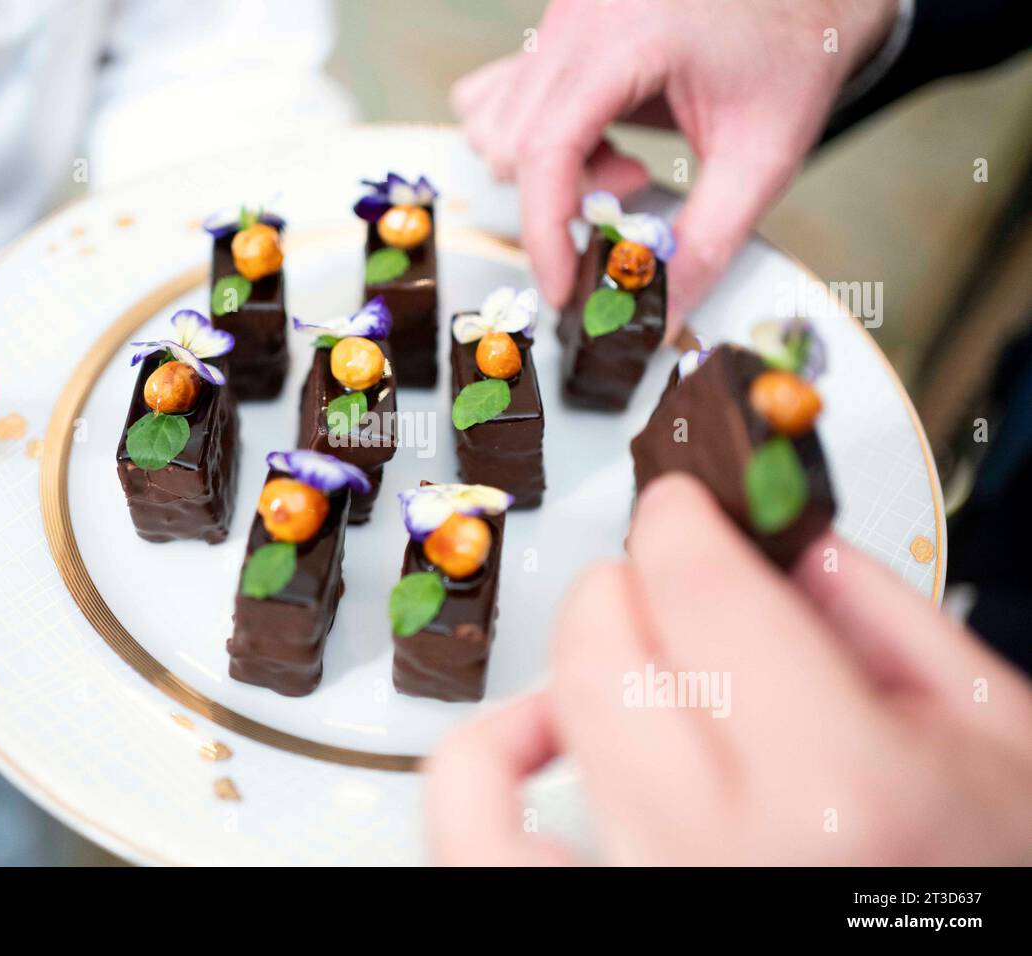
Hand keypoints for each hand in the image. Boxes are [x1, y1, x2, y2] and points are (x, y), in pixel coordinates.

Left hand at [427, 475, 1031, 864]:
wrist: (961, 942)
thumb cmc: (985, 868)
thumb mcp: (992, 729)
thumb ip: (884, 612)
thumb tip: (782, 538)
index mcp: (840, 788)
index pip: (700, 595)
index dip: (679, 524)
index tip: (678, 506)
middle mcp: (724, 848)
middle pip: (605, 649)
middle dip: (630, 579)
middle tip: (669, 571)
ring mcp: (651, 882)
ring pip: (552, 714)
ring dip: (582, 646)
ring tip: (634, 641)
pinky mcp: (604, 908)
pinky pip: (474, 826)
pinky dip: (484, 755)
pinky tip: (537, 728)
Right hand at [451, 0, 898, 333]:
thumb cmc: (791, 53)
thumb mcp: (762, 158)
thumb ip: (706, 242)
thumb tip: (658, 315)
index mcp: (626, 38)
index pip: (545, 150)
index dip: (546, 234)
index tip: (562, 291)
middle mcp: (579, 20)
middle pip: (513, 146)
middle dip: (563, 199)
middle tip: (635, 187)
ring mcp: (562, 19)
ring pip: (498, 125)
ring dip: (548, 168)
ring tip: (621, 155)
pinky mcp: (558, 28)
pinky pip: (502, 97)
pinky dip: (534, 138)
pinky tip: (592, 135)